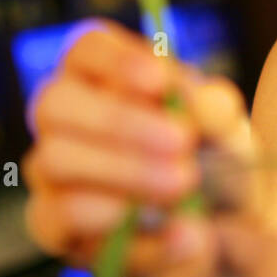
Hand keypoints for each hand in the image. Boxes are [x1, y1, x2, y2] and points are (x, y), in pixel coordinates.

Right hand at [22, 18, 253, 276]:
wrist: (219, 226)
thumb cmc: (210, 159)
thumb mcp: (227, 132)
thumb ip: (218, 110)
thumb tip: (203, 101)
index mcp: (100, 74)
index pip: (88, 49)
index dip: (117, 60)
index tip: (160, 82)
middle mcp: (62, 116)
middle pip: (56, 101)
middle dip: (120, 121)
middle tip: (182, 141)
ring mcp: (48, 169)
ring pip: (56, 158)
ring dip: (125, 170)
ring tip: (184, 183)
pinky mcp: (50, 224)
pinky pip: (62, 217)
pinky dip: (122, 223)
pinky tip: (173, 228)